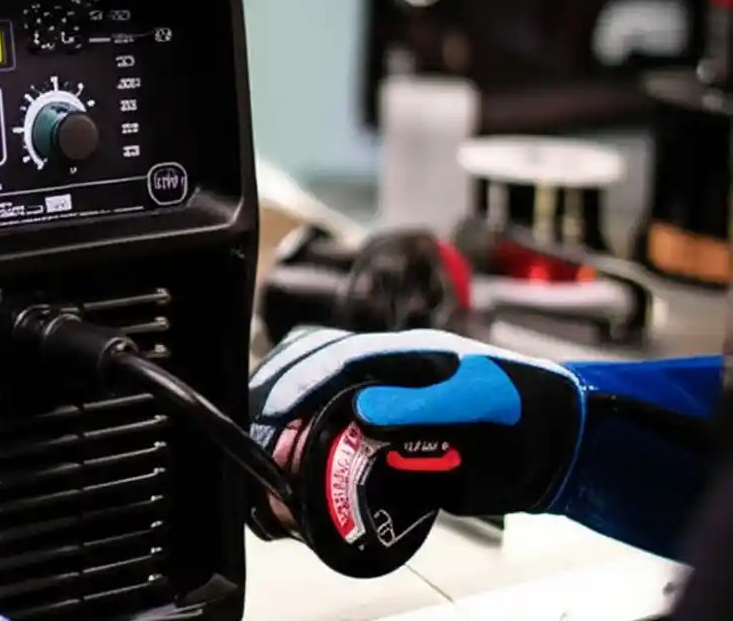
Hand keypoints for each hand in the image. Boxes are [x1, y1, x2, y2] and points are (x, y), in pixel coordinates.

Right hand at [247, 328, 584, 573]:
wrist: (563, 446)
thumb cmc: (529, 411)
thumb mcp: (477, 400)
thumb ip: (422, 403)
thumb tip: (361, 408)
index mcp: (404, 354)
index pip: (332, 357)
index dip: (296, 382)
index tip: (270, 412)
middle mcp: (387, 376)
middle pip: (314, 370)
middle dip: (279, 396)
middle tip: (258, 432)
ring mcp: (387, 405)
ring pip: (320, 400)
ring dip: (289, 420)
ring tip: (268, 450)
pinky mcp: (393, 439)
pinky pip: (340, 435)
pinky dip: (312, 446)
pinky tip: (297, 466)